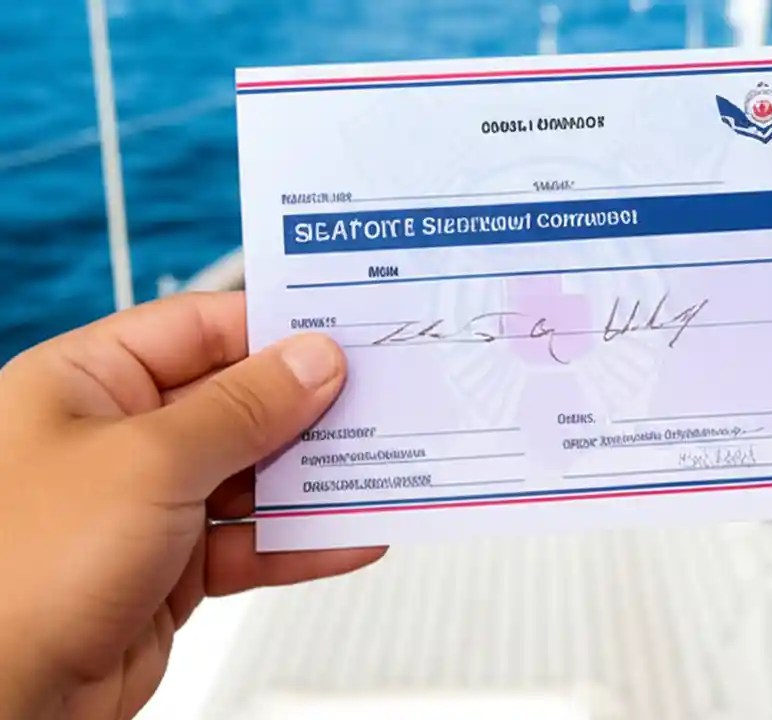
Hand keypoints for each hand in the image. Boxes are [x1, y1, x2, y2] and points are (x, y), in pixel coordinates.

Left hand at [0, 292, 384, 718]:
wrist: (2, 702)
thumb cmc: (24, 568)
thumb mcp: (151, 462)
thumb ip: (244, 408)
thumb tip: (312, 360)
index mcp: (86, 382)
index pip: (197, 329)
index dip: (272, 329)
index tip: (343, 334)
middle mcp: (116, 438)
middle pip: (236, 403)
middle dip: (308, 407)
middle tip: (380, 400)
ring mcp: (146, 506)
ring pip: (252, 475)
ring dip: (316, 478)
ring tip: (380, 466)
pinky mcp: (171, 569)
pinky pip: (252, 542)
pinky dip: (302, 542)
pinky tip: (350, 538)